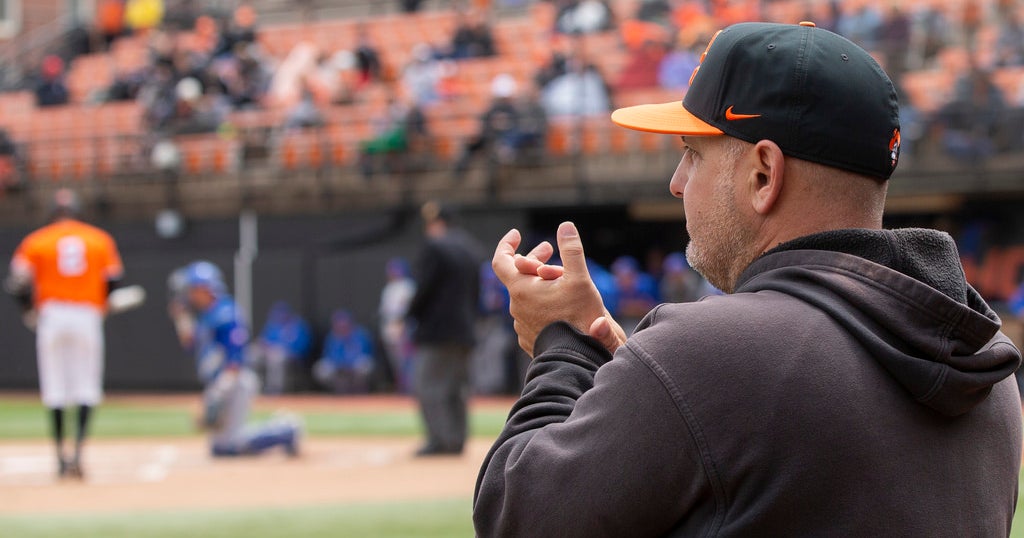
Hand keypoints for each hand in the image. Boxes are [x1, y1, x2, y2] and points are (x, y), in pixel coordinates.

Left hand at [492, 222, 616, 355]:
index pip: (501, 260)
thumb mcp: (579, 279)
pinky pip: (532, 314)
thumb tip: (566, 226)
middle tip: (549, 250)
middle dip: (534, 261)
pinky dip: (543, 303)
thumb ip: (572, 250)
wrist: (577, 359)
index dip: (506, 244)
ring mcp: (521, 325)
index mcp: (521, 289)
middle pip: (518, 276)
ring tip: (561, 278)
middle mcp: (515, 307)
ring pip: (527, 296)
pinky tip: (560, 303)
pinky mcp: (530, 339)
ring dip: (540, 284)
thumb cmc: (578, 318)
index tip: (516, 234)